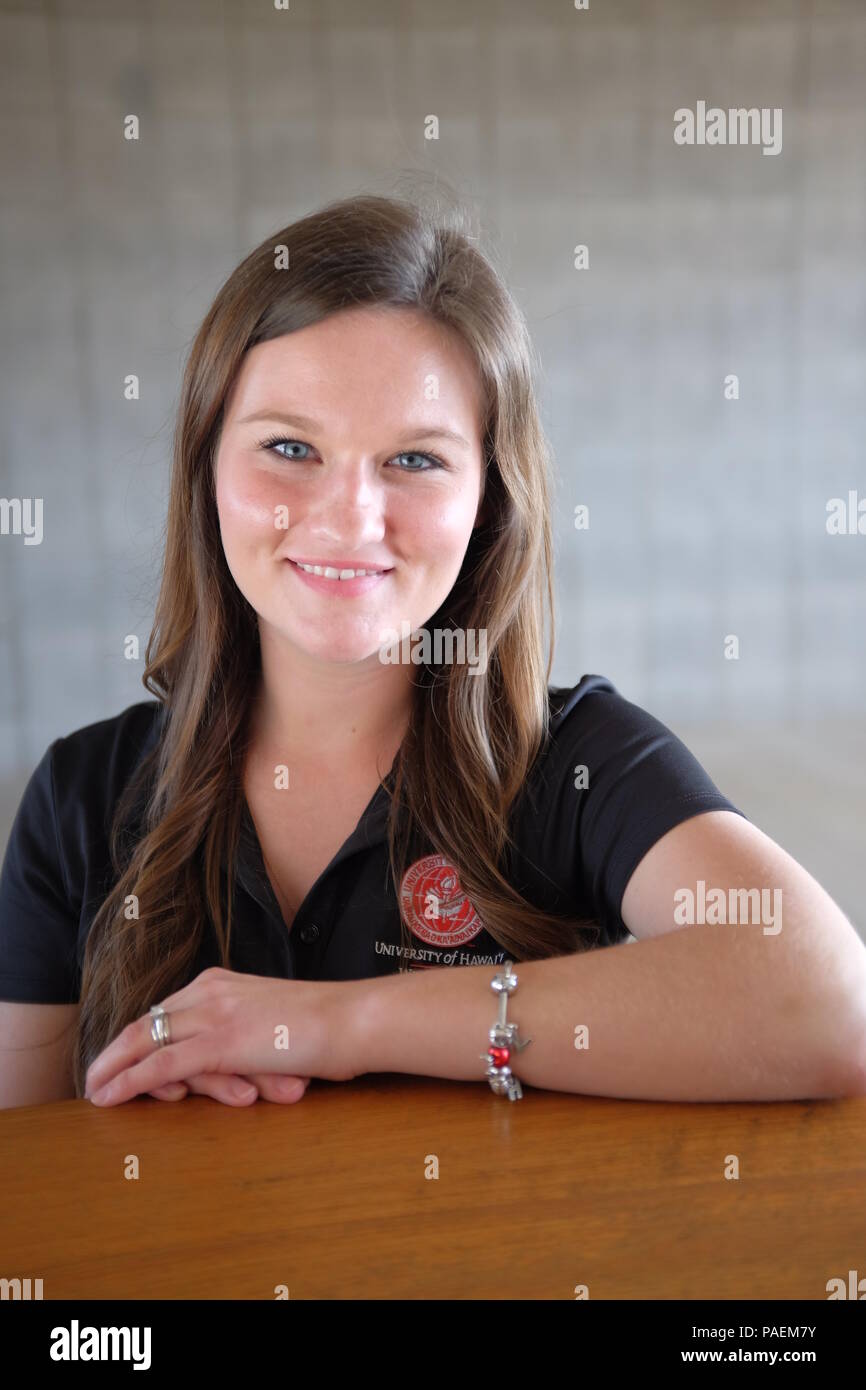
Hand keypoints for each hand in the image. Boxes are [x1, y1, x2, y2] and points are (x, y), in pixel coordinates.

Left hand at [84, 966, 367, 1105]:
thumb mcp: (274, 1027)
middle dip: (116, 1052)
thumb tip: (230, 1073)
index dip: (138, 1038)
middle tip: (94, 1079)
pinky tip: (110, 1095)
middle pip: (147, 1022)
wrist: (356, 1020)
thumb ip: (242, 1040)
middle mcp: (212, 991)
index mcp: (223, 983)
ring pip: (147, 1042)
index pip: (166, 1011)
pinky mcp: (223, 1043)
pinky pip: (163, 1064)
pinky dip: (130, 1081)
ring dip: (116, 1069)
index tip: (121, 1061)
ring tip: (96, 1092)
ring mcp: (216, 1015)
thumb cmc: (327, 1028)